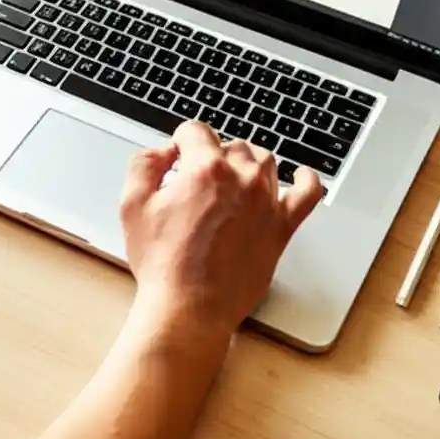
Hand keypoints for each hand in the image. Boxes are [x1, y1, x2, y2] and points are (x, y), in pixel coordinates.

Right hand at [119, 121, 322, 337]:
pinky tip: (300, 176)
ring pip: (263, 161)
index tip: (179, 154)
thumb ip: (146, 164)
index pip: (196, 131)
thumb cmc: (163, 264)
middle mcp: (241, 178)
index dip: (182, 142)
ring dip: (246, 165)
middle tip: (198, 182)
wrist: (190, 308)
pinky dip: (306, 180)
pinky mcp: (282, 227)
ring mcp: (266, 201)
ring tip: (231, 183)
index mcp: (205, 168)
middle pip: (231, 145)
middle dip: (212, 156)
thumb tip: (165, 151)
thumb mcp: (132, 205)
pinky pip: (307, 193)